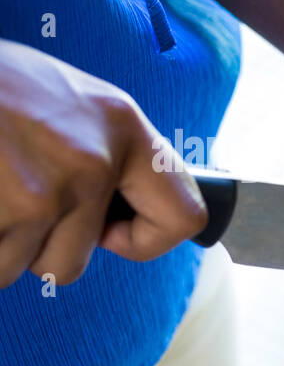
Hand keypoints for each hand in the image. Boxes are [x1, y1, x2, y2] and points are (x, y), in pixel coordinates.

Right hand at [0, 41, 206, 286]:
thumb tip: (118, 213)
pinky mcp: (1, 210)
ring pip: (17, 267)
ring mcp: (42, 192)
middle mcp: (93, 163)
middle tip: (9, 197)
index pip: (183, 216)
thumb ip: (101, 152)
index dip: (144, 239)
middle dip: (33, 247)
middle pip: (70, 263)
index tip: (108, 232)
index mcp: (122, 127)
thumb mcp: (66, 98)